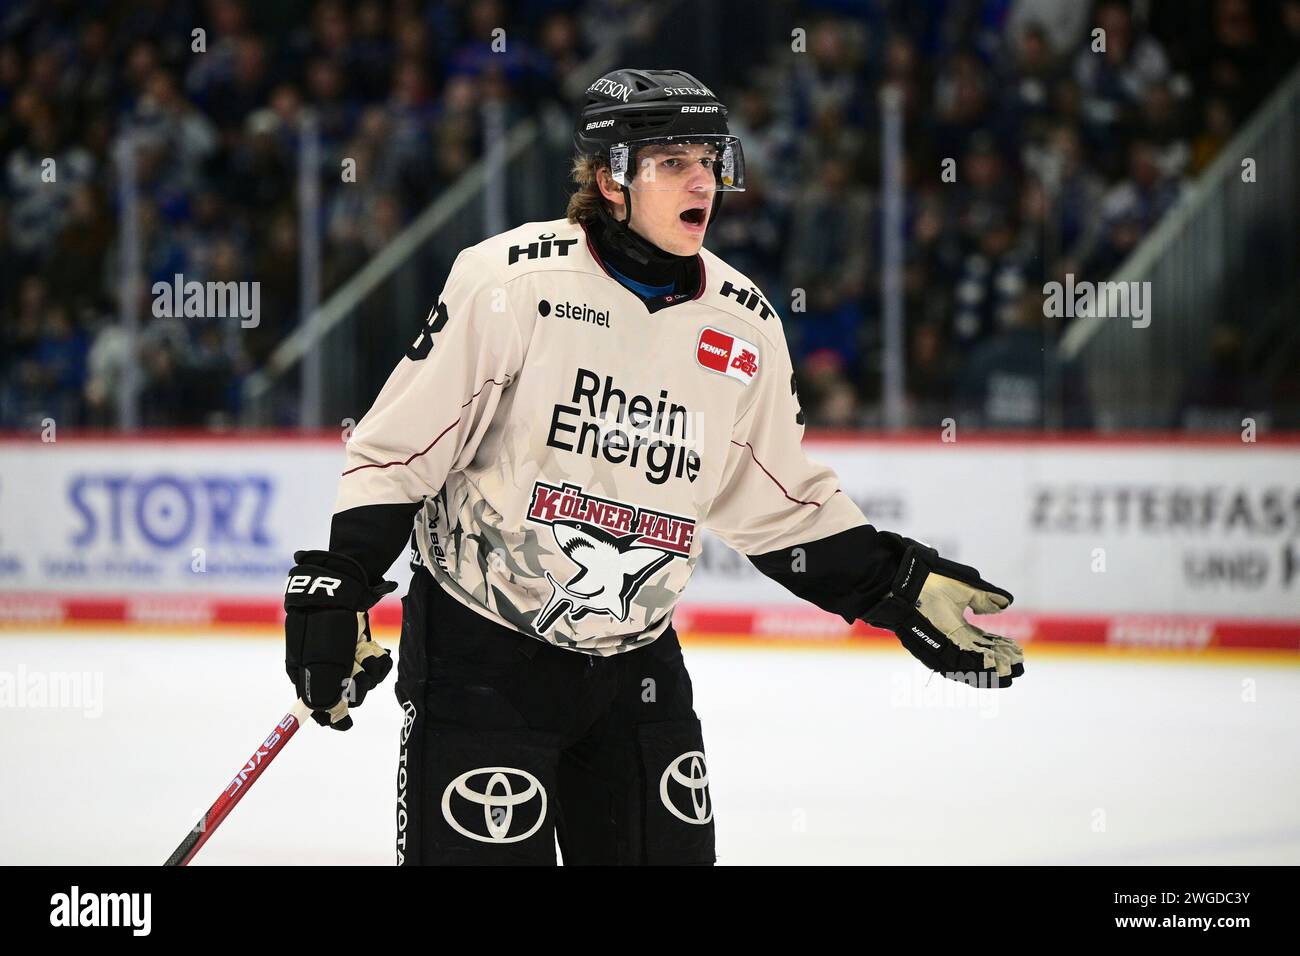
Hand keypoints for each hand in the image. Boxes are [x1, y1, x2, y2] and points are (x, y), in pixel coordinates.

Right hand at [284, 550, 396, 729]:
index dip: (330, 716)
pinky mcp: (358, 643)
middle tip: (359, 671)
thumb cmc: (327, 625)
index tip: (344, 723)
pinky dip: (376, 659)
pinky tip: (375, 648)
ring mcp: (340, 654)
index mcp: (302, 671)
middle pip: (343, 694)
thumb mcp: (322, 661)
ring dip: (369, 671)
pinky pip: (371, 663)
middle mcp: (320, 665)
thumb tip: (327, 714)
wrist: (342, 586)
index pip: (314, 705)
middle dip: (356, 687)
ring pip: (361, 679)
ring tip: (368, 653)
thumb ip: (321, 691)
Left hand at [865, 540, 1024, 687]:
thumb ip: (985, 598)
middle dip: (998, 666)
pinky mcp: (929, 649)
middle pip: (978, 658)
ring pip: (966, 666)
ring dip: (987, 673)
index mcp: (957, 626)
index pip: (983, 643)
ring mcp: (939, 646)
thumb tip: (1006, 603)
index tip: (1018, 652)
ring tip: (1007, 677)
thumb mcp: (965, 590)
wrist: (905, 582)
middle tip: (1018, 672)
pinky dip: (968, 671)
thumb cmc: (930, 583)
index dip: (1000, 649)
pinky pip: (950, 666)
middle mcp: (950, 640)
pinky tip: (985, 674)